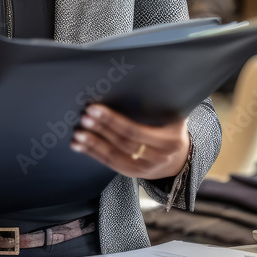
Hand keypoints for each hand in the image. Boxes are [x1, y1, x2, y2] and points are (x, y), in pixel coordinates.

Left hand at [70, 104, 190, 180]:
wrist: (178, 157)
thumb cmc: (172, 129)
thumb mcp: (173, 116)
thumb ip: (158, 104)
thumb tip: (135, 82)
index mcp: (169, 141)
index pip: (135, 131)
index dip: (113, 120)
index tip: (95, 109)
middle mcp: (158, 157)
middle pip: (123, 143)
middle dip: (101, 129)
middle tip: (84, 117)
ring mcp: (145, 169)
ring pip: (114, 157)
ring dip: (93, 144)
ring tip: (78, 133)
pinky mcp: (133, 174)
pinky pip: (111, 164)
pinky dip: (93, 154)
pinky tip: (79, 146)